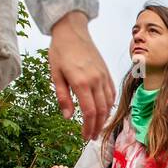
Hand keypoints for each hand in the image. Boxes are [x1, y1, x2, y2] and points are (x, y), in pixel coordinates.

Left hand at [48, 11, 113, 137]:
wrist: (71, 30)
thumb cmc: (60, 51)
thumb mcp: (55, 74)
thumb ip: (62, 97)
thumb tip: (68, 117)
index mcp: (81, 82)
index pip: (90, 112)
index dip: (89, 127)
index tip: (84, 136)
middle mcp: (96, 80)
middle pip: (101, 110)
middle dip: (97, 126)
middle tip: (91, 137)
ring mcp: (103, 76)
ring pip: (109, 103)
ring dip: (104, 118)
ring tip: (97, 127)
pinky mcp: (106, 72)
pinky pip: (112, 92)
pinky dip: (109, 105)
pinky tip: (104, 111)